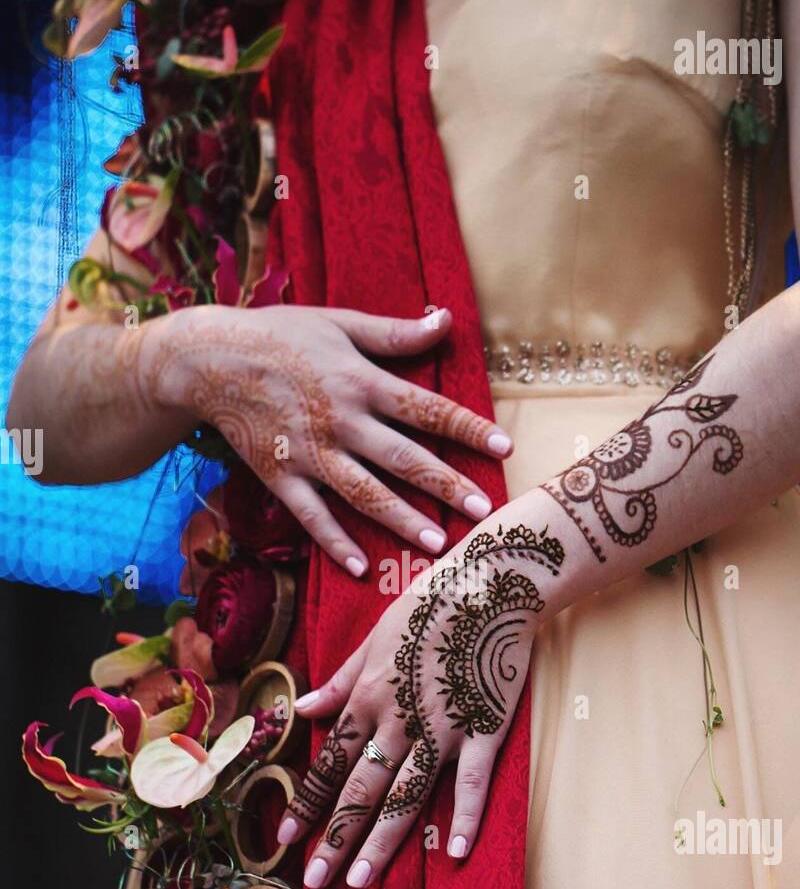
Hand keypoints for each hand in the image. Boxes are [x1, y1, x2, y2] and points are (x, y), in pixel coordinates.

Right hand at [149, 301, 511, 575]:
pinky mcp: (280, 476)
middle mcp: (341, 421)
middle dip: (446, 485)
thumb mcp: (339, 323)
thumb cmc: (279, 335)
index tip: (504, 448)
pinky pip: (311, 515)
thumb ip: (394, 333)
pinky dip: (334, 542)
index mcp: (360, 381)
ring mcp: (309, 453)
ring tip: (437, 544)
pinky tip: (360, 568)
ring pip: (363, 493)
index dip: (467, 428)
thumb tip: (447, 320)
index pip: (426, 408)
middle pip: (403, 458)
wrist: (207, 359)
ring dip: (401, 520)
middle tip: (484, 512)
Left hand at [276, 520, 565, 888]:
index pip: (330, 762)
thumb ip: (340, 680)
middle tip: (316, 883)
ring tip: (361, 881)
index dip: (307, 804)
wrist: (491, 584)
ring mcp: (443, 729)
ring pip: (406, 795)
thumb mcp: (373, 637)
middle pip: (361, 789)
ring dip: (381, 841)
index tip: (285, 841)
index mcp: (368, 697)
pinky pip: (473, 783)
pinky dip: (465, 817)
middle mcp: (398, 721)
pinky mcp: (485, 730)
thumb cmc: (430, 603)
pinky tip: (457, 854)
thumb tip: (302, 710)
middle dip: (335, 838)